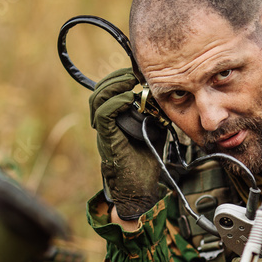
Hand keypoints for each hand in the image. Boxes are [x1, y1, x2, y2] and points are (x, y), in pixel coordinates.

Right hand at [89, 68, 161, 219]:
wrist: (138, 188)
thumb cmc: (145, 163)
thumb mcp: (154, 130)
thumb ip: (154, 114)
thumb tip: (163, 96)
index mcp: (114, 120)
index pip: (108, 91)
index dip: (119, 78)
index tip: (137, 72)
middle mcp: (105, 124)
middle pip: (99, 91)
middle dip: (115, 78)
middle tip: (133, 73)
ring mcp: (104, 131)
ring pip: (97, 99)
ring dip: (114, 86)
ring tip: (131, 80)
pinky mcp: (108, 139)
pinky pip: (104, 114)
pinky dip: (115, 102)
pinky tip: (129, 97)